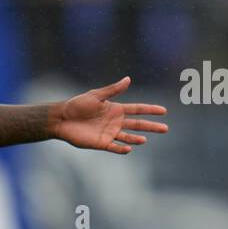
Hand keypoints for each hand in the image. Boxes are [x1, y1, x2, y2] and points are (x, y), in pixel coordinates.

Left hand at [53, 77, 168, 154]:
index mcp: (116, 109)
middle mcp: (115, 122)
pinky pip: (115, 147)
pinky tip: (129, 148)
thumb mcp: (96, 95)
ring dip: (137, 139)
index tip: (164, 111)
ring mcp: (109, 133)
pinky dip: (122, 149)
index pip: (137, 109)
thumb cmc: (77, 104)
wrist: (62, 118)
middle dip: (151, 126)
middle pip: (137, 124)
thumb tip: (128, 79)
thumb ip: (113, 90)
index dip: (150, 110)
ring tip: (145, 139)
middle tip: (166, 128)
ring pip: (128, 137)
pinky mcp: (101, 143)